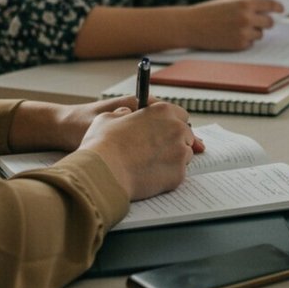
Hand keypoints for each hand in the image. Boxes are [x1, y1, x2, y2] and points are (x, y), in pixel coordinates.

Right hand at [79, 102, 200, 199]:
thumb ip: (123, 114)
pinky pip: (178, 173)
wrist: (103, 174)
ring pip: (184, 155)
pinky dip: (168, 175)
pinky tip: (151, 176)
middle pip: (186, 135)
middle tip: (157, 150)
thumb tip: (125, 114)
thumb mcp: (107, 118)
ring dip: (173, 158)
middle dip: (174, 141)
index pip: (180, 115)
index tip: (165, 130)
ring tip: (150, 164)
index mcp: (163, 111)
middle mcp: (177, 129)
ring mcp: (180, 153)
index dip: (171, 123)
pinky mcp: (179, 174)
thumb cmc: (102, 144)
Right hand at [185, 0, 281, 49]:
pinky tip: (231, 36)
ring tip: (237, 28)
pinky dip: (245, 41)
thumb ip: (247, 5)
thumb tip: (266, 9)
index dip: (277, 7)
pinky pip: (250, 43)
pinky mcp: (239, 45)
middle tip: (260, 21)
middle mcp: (247, 18)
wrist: (191, 26)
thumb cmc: (209, 11)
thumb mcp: (229, 2)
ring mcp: (243, 33)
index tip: (281, 9)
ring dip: (254, 32)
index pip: (269, 4)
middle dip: (265, 22)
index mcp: (245, 3)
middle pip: (269, 22)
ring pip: (260, 34)